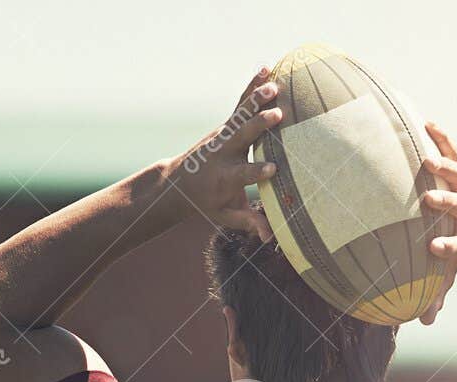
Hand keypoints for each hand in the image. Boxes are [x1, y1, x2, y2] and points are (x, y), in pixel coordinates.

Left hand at [164, 67, 282, 237]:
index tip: (272, 168)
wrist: (179, 181)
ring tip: (274, 84)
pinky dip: (252, 87)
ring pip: (242, 115)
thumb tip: (271, 238)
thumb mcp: (224, 216)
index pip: (243, 175)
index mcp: (226, 178)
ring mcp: (224, 136)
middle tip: (277, 115)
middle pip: (242, 137)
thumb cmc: (207, 202)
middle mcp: (224, 153)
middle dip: (258, 126)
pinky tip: (267, 68)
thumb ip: (247, 223)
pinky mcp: (226, 125)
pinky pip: (241, 103)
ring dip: (257, 99)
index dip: (256, 172)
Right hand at [418, 123, 456, 324]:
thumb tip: (423, 323)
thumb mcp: (451, 274)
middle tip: (430, 198)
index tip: (434, 249)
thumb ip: (437, 295)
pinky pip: (454, 152)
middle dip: (449, 202)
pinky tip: (425, 122)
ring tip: (425, 158)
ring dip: (445, 166)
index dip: (449, 248)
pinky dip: (442, 138)